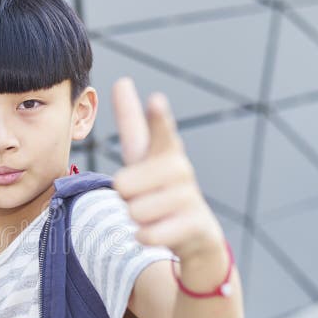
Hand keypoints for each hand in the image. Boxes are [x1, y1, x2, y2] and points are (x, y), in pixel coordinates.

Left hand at [110, 77, 225, 260]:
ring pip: (134, 211)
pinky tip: (159, 233)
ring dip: (137, 219)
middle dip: (124, 197)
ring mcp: (190, 198)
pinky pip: (148, 234)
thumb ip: (133, 122)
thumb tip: (122, 79)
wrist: (196, 235)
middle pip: (123, 184)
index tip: (155, 100)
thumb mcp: (144, 156)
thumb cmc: (160, 188)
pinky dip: (146, 237)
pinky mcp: (195, 225)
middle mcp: (181, 170)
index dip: (157, 118)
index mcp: (165, 151)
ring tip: (155, 216)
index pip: (159, 132)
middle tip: (143, 198)